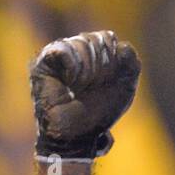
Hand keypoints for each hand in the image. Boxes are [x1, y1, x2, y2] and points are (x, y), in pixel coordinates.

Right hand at [30, 30, 141, 159]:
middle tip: (91, 88)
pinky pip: (62, 49)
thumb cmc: (97, 114)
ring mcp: (58, 54)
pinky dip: (72, 67)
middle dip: (100, 67)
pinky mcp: (44, 62)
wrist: (75, 136)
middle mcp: (75, 49)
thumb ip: (131, 64)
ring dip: (87, 71)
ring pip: (80, 43)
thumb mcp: (124, 88)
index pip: (107, 38)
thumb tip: (123, 45)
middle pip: (94, 39)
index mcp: (93, 53)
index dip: (111, 60)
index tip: (106, 82)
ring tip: (79, 88)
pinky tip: (70, 83)